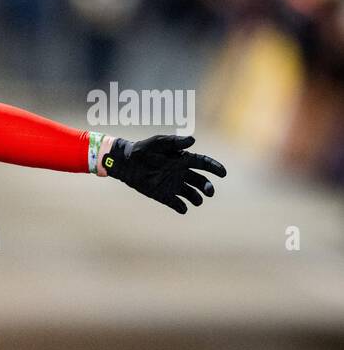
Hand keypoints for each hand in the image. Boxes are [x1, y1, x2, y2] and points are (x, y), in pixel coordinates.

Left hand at [102, 134, 226, 213]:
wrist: (125, 163)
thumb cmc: (142, 149)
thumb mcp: (158, 143)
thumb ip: (174, 142)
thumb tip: (193, 141)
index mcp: (183, 159)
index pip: (204, 164)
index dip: (215, 168)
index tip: (223, 173)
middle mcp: (181, 173)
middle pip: (201, 182)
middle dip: (207, 187)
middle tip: (209, 192)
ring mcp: (173, 185)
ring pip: (191, 194)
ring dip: (197, 199)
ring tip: (196, 201)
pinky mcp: (163, 195)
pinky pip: (177, 204)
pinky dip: (182, 208)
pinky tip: (183, 208)